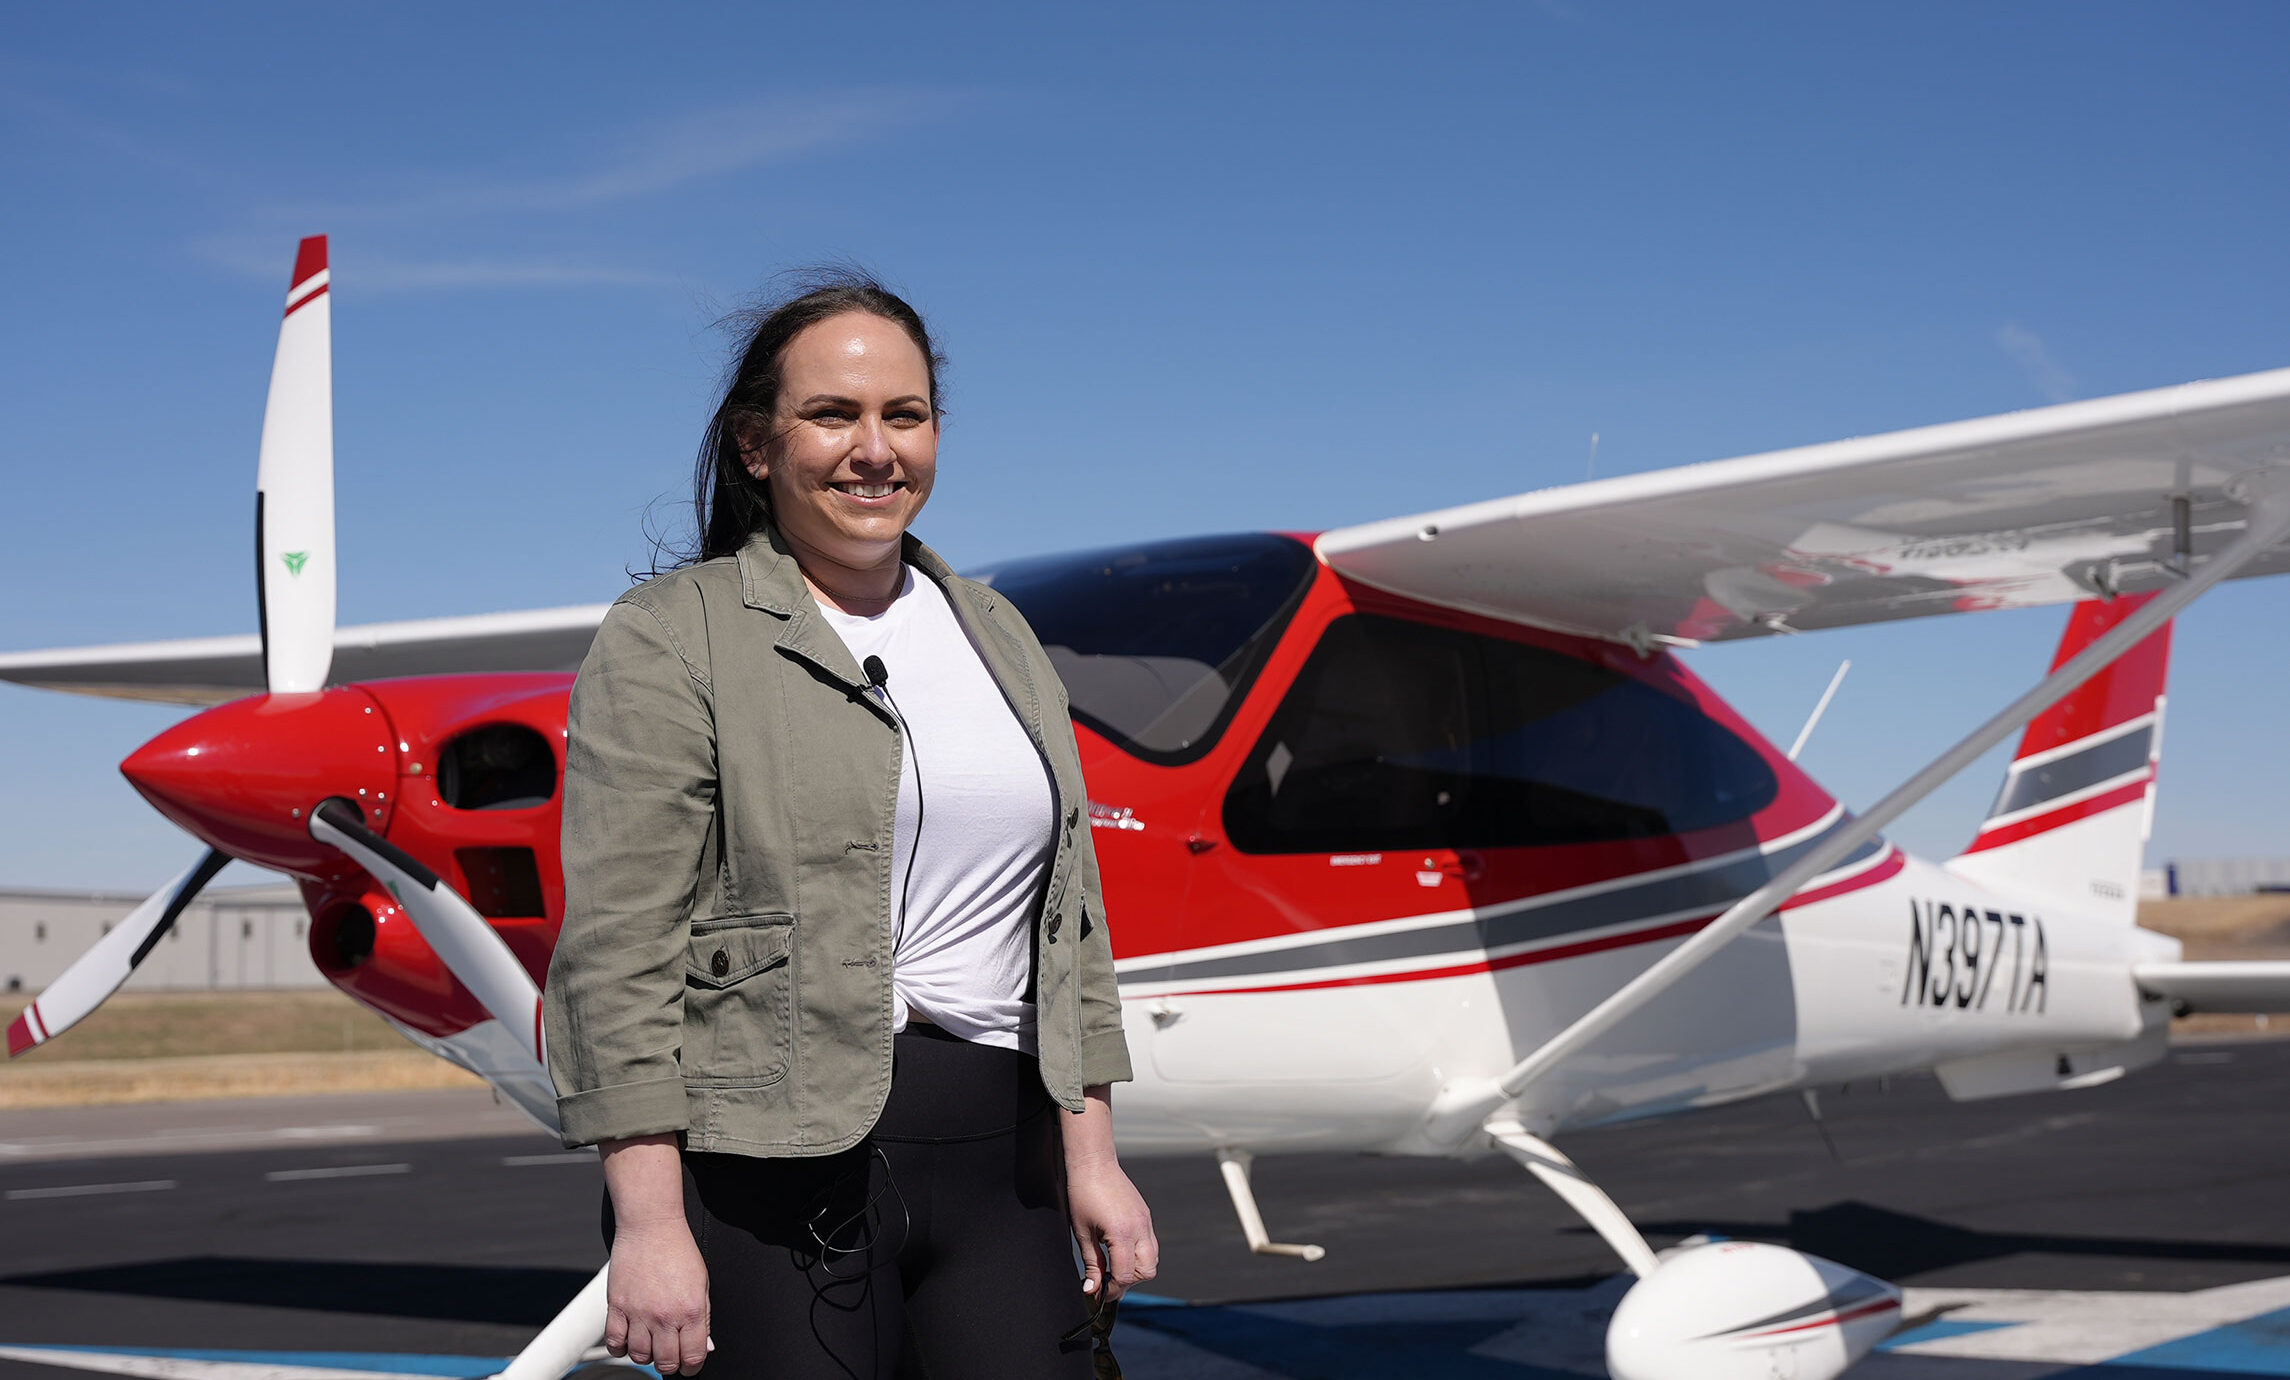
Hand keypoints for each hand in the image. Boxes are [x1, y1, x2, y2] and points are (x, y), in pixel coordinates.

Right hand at [606, 1219, 712, 1374]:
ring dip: (646, 1355)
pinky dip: (620, 1347)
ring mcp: (638, 1312)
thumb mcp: (703, 1284)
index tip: (690, 1363)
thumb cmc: (678, 1250)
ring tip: (650, 1343)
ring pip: (639, 1356)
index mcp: (691, 1310)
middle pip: (665, 1362)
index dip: (692, 1365)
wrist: (651, 1226)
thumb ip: (703, 1318)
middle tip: (670, 1354)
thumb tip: (704, 1346)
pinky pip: (614, 1341)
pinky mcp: (616, 1306)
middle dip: (670, 1364)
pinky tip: (628, 1339)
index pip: (693, 1356)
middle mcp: (664, 1315)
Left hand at [1063, 1085, 1156, 1301]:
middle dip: (1129, 1281)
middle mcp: (1139, 1228)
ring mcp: (1145, 1221)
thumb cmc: (1083, 1193)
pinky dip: (1139, 1254)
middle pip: (1147, 1271)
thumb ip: (1091, 1263)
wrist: (1093, 1163)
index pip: (1125, 1275)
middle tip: (1109, 1281)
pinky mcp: (1145, 1215)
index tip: (1100, 1294)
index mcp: (1122, 1233)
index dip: (1112, 1290)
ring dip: (1136, 1268)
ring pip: (1153, 1258)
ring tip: (1115, 1265)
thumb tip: (1092, 1289)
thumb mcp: (1083, 1233)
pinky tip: (1120, 1250)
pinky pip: (1150, 1243)